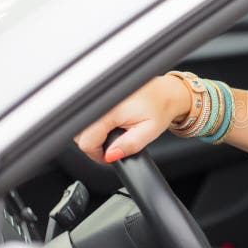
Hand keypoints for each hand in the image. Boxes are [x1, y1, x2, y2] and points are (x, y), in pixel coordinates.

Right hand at [74, 75, 189, 163]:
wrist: (167, 91)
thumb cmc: (161, 108)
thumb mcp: (150, 131)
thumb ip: (130, 145)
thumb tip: (111, 156)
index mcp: (110, 110)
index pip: (87, 142)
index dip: (97, 154)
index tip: (109, 156)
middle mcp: (100, 101)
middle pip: (80, 135)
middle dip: (95, 145)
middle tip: (114, 146)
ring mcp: (97, 97)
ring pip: (81, 126)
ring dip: (94, 134)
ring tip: (114, 133)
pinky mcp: (98, 96)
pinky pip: (86, 116)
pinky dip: (95, 124)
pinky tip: (110, 124)